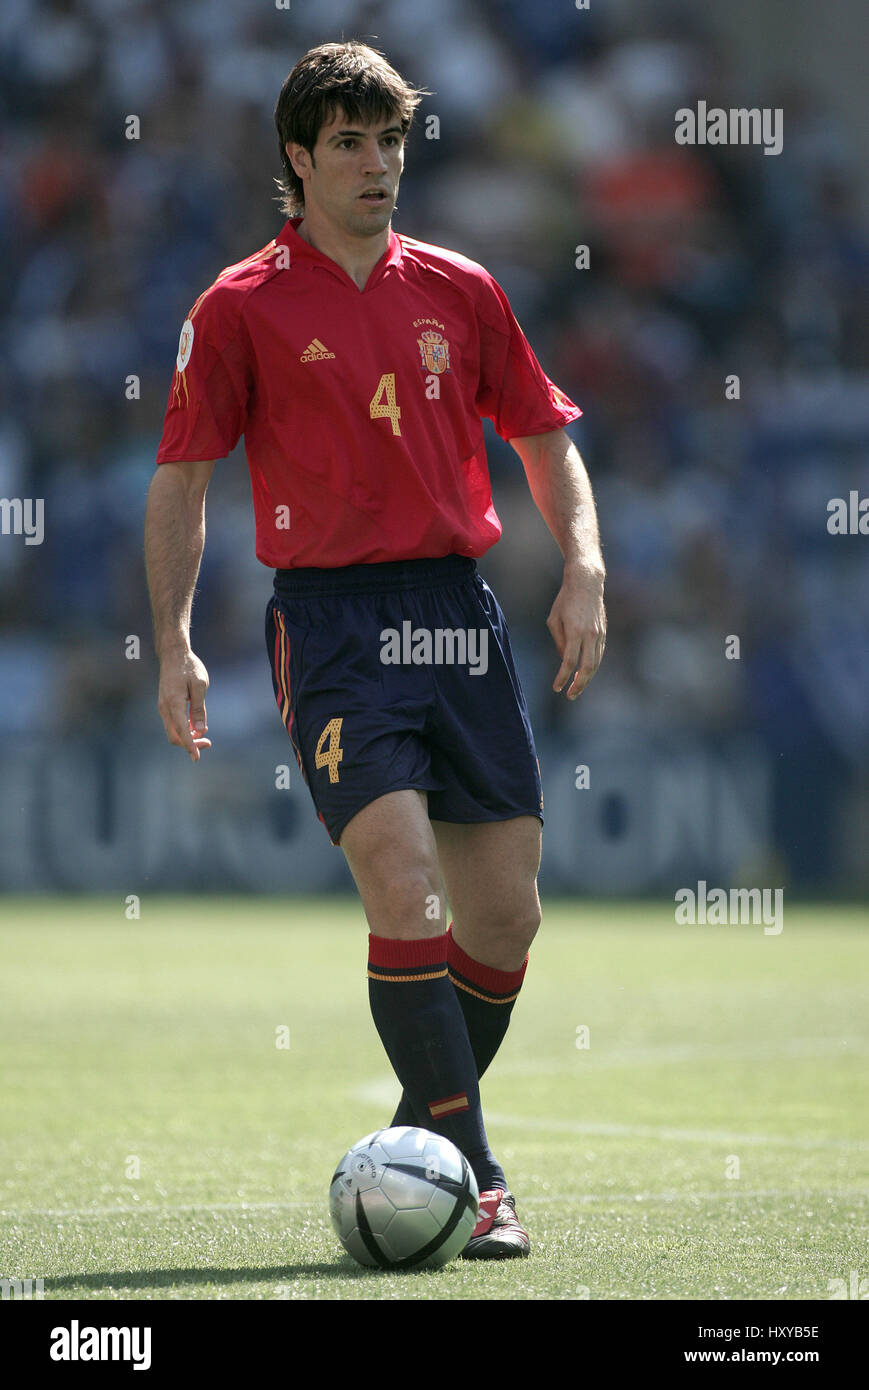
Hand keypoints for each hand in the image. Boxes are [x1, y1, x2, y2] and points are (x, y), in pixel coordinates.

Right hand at [157, 647, 211, 760]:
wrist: (173, 654)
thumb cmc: (189, 667)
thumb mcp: (200, 685)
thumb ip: (200, 708)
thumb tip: (201, 729)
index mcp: (173, 703)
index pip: (182, 731)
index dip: (190, 746)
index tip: (197, 758)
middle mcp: (165, 708)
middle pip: (175, 736)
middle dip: (190, 744)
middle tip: (208, 743)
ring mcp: (163, 707)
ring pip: (173, 731)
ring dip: (188, 737)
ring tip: (205, 736)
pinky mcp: (165, 705)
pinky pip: (173, 724)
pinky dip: (184, 729)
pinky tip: (197, 726)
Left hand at [547, 566, 605, 699]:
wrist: (586, 583)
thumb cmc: (565, 600)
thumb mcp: (554, 620)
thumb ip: (559, 642)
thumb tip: (565, 660)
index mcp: (574, 632)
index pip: (569, 662)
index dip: (562, 677)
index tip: (556, 687)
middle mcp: (589, 635)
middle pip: (587, 668)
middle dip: (578, 685)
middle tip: (570, 696)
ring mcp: (599, 634)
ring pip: (595, 663)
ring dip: (587, 678)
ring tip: (577, 688)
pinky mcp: (603, 633)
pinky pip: (599, 655)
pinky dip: (592, 666)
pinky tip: (584, 673)